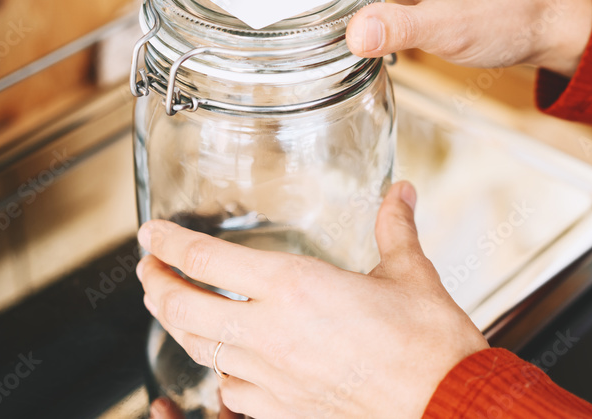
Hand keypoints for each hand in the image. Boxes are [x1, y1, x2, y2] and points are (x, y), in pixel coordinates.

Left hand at [136, 182, 488, 418]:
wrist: (443, 403)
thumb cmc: (428, 344)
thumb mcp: (409, 273)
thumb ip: (395, 228)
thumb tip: (402, 194)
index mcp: (296, 286)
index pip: (207, 260)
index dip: (169, 244)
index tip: (151, 234)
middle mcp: (272, 331)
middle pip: (185, 309)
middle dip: (156, 286)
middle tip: (147, 270)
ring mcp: (272, 376)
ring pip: (202, 350)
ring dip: (178, 326)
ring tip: (171, 309)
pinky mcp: (284, 410)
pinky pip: (232, 391)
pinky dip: (221, 372)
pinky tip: (226, 365)